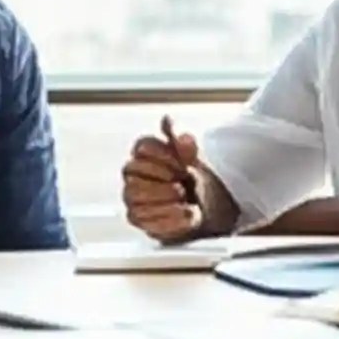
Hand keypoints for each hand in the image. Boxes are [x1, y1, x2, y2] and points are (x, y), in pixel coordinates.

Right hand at [122, 121, 203, 242]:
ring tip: (184, 199)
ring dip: (163, 198)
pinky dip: (168, 217)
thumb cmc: (195, 180)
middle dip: (160, 177)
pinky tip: (185, 214)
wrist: (206, 210)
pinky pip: (141, 218)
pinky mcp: (137, 218)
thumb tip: (167, 120)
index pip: (143, 146)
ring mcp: (132, 196)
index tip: (182, 163)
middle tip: (182, 183)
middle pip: (132, 170)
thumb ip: (182, 142)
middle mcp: (134, 173)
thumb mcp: (195, 160)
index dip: (163, 155)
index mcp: (146, 153)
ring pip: (133, 195)